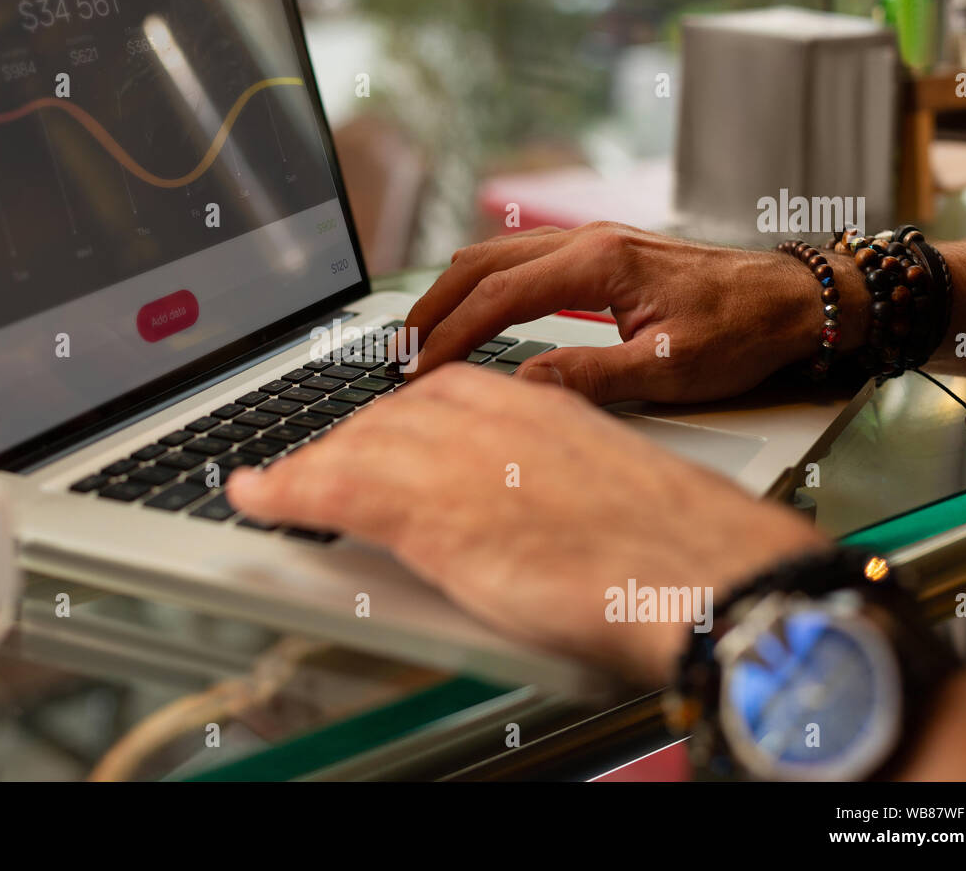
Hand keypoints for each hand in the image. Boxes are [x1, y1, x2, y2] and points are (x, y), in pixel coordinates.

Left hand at [228, 365, 828, 684]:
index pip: (437, 392)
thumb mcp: (605, 481)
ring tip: (277, 484)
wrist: (709, 574)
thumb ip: (549, 471)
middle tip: (318, 467)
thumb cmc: (678, 544)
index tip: (368, 433)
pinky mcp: (433, 509)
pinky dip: (284, 490)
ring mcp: (458, 456)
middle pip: (390, 414)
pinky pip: (333, 489)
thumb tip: (525, 497)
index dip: (391, 418)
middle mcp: (490, 414)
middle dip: (349, 442)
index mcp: (534, 402)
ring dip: (310, 465)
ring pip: (355, 445)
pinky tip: (255, 496)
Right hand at [404, 223, 867, 403]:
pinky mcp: (598, 253)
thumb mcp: (668, 369)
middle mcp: (587, 241)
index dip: (451, 337)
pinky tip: (472, 309)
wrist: (792, 300)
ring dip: (452, 293)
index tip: (420, 373)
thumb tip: (521, 386)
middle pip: (479, 267)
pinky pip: (518, 258)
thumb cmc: (741, 332)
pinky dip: (480, 284)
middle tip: (399, 353)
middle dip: (432, 309)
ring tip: (422, 334)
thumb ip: (589, 376)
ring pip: (494, 256)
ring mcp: (591, 241)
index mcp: (597, 264)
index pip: (497, 299)